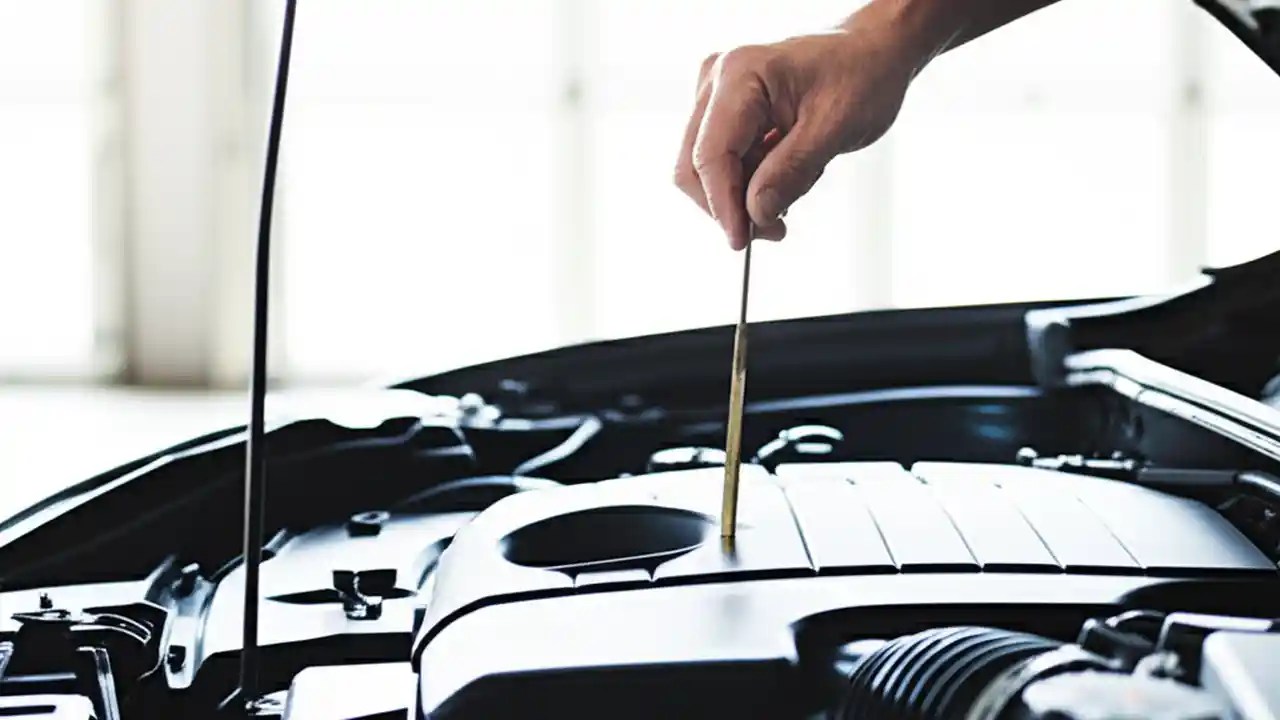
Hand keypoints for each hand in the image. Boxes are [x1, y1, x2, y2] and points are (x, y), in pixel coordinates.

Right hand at [674, 11, 925, 249]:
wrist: (872, 52)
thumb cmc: (861, 74)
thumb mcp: (835, 127)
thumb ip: (791, 172)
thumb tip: (756, 214)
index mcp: (740, 75)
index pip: (712, 155)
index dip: (723, 206)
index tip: (742, 241)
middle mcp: (716, 81)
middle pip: (694, 165)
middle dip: (729, 206)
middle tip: (774, 229)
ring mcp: (717, 95)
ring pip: (707, 169)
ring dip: (745, 193)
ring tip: (796, 184)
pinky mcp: (725, 110)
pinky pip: (724, 161)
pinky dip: (752, 179)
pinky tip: (788, 171)